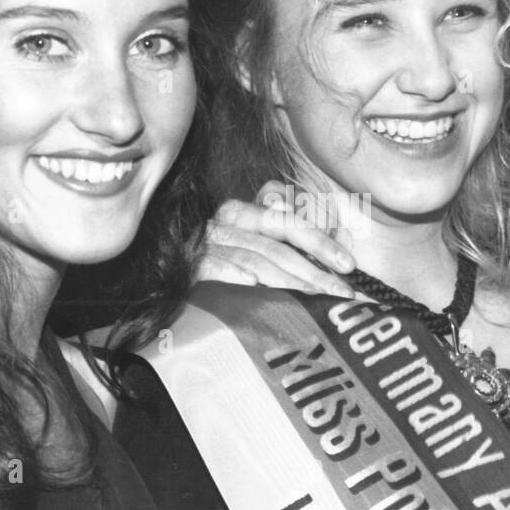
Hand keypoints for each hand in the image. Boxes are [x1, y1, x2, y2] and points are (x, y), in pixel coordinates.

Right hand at [196, 181, 357, 296]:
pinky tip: (252, 283)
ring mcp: (206, 243)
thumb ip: (276, 238)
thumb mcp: (246, 242)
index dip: (320, 241)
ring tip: (315, 296)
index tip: (348, 265)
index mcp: (243, 213)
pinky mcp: (188, 265)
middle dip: (314, 266)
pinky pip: (213, 266)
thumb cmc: (213, 258)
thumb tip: (315, 233)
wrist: (161, 272)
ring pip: (255, 256)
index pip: (288, 222)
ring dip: (288, 278)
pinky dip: (233, 272)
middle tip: (343, 290)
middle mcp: (226, 222)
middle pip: (277, 240)